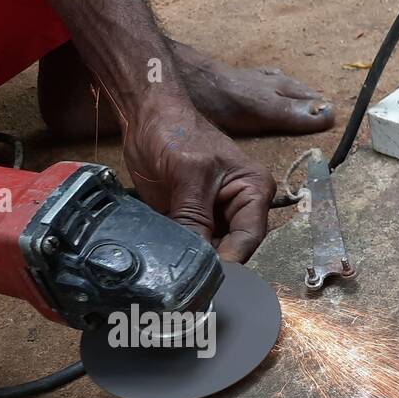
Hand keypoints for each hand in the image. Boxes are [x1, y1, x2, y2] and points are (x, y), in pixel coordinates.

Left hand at [123, 97, 274, 262]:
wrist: (145, 115)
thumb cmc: (175, 130)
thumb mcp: (188, 173)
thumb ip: (194, 217)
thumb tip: (198, 260)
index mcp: (254, 191)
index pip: (249, 237)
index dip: (231, 259)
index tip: (210, 278)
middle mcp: (240, 208)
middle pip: (233, 248)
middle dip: (213, 263)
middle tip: (193, 282)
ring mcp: (216, 215)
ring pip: (212, 251)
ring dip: (196, 261)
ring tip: (179, 273)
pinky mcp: (193, 219)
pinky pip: (192, 244)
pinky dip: (181, 254)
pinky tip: (169, 262)